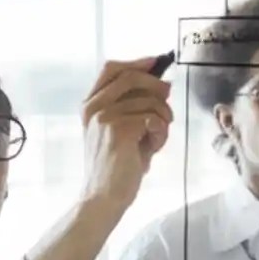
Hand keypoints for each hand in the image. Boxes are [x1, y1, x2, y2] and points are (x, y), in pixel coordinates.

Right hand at [80, 56, 174, 210]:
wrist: (104, 197)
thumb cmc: (117, 167)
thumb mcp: (123, 130)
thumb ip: (135, 107)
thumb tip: (163, 85)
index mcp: (91, 105)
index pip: (112, 69)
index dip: (137, 63)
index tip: (157, 63)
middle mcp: (94, 107)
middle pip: (132, 77)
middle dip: (157, 87)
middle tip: (168, 106)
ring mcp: (104, 117)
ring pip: (149, 101)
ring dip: (164, 119)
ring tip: (157, 137)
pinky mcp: (118, 130)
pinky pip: (153, 118)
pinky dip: (162, 132)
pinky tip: (155, 146)